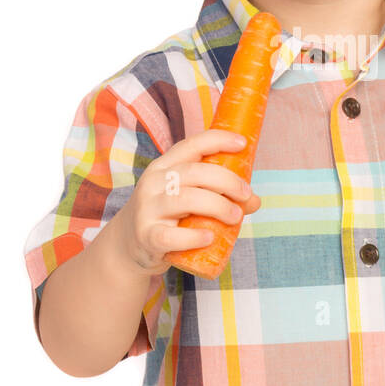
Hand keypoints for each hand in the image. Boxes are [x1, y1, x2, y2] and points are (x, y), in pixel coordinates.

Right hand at [113, 128, 262, 275]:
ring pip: (185, 199)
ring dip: (217, 206)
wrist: (129, 245)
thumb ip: (220, 196)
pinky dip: (193, 237)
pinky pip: (170, 236)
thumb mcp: (190, 200)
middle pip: (194, 172)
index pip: (191, 145)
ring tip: (235, 216)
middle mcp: (153, 182)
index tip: (242, 142)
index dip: (217, 140)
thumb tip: (255, 201)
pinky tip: (209, 237)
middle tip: (246, 194)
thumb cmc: (168, 217)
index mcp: (164, 166)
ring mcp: (148, 209)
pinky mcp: (147, 236)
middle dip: (226, 181)